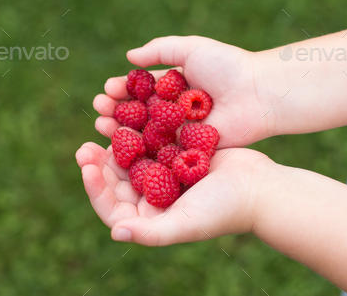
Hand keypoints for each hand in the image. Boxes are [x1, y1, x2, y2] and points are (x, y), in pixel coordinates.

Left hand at [75, 142, 282, 245]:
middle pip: (117, 181)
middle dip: (99, 164)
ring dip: (114, 143)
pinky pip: (150, 141)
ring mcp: (165, 175)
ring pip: (130, 158)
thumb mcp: (187, 224)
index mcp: (152, 217)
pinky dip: (138, 129)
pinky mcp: (176, 154)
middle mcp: (154, 198)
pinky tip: (128, 114)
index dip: (96, 189)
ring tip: (101, 126)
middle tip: (86, 146)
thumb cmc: (225, 210)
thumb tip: (115, 232)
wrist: (259, 187)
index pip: (113, 208)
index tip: (87, 167)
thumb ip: (151, 233)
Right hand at [93, 36, 275, 147]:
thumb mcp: (191, 48)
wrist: (257, 92)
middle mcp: (175, 110)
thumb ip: (160, 50)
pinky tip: (122, 148)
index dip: (122, 89)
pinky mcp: (190, 150)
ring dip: (121, 130)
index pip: (141, 89)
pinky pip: (162, 150)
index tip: (107, 89)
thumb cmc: (227, 66)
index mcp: (174, 86)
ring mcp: (182, 131)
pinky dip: (142, 150)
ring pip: (145, 132)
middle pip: (138, 112)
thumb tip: (129, 57)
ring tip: (102, 124)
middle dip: (116, 110)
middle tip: (99, 108)